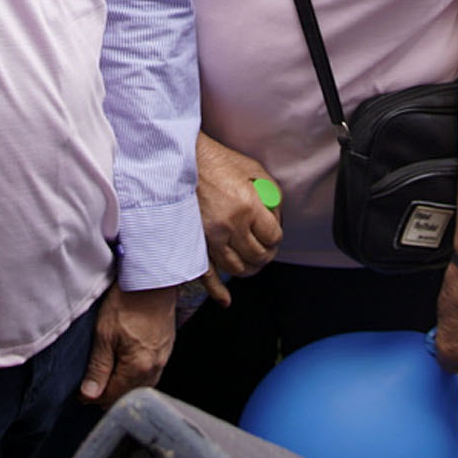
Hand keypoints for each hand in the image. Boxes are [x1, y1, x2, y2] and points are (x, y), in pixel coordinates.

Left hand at [79, 284, 176, 405]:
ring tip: (108, 373)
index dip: (93, 396)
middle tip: (91, 382)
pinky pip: (152, 371)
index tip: (81, 391)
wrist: (152, 278)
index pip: (112, 397)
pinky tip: (127, 362)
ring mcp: (164, 357)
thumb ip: (98, 368)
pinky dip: (137, 373)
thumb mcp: (104, 334)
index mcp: (139, 367)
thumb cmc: (127, 301)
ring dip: (124, 384)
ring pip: (141, 384)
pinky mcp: (167, 347)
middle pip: (128, 394)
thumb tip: (89, 395)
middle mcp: (155, 367)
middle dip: (109, 392)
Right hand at [195, 136, 281, 291]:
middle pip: (257, 255)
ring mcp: (210, 237)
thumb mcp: (253, 170)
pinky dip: (217, 291)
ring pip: (236, 268)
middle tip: (265, 249)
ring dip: (248, 268)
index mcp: (247, 206)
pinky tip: (225, 299)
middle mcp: (230, 226)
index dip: (276, 237)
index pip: (272, 237)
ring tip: (251, 262)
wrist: (180, 159)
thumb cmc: (217, 161)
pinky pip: (206, 275)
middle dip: (266, 254)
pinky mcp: (194, 243)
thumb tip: (276, 218)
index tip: (273, 234)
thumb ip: (271, 195)